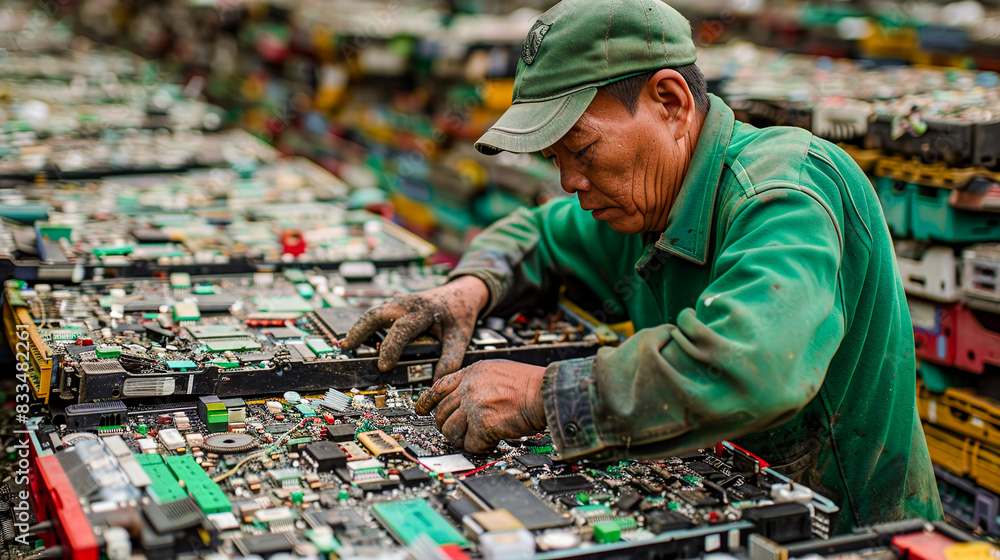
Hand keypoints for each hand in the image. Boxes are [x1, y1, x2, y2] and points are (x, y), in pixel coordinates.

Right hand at [342, 276, 489, 379]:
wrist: (464, 292)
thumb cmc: (460, 313)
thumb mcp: (460, 338)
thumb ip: (450, 360)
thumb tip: (435, 383)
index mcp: (424, 311)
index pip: (402, 329)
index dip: (391, 348)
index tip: (384, 366)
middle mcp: (409, 304)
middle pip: (378, 313)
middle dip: (361, 330)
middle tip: (348, 347)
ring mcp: (401, 302)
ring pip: (374, 312)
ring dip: (360, 327)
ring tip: (348, 344)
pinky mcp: (399, 305)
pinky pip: (379, 314)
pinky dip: (367, 325)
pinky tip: (360, 338)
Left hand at [415, 360, 547, 452]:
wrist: (545, 392)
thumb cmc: (531, 385)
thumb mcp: (499, 371)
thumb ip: (479, 383)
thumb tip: (467, 401)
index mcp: (472, 372)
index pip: (439, 386)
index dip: (426, 400)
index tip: (420, 409)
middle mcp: (469, 387)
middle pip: (442, 412)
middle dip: (446, 426)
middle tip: (454, 433)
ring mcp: (473, 405)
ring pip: (451, 430)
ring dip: (462, 438)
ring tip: (475, 438)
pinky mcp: (482, 424)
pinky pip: (470, 443)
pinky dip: (479, 446)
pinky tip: (489, 442)